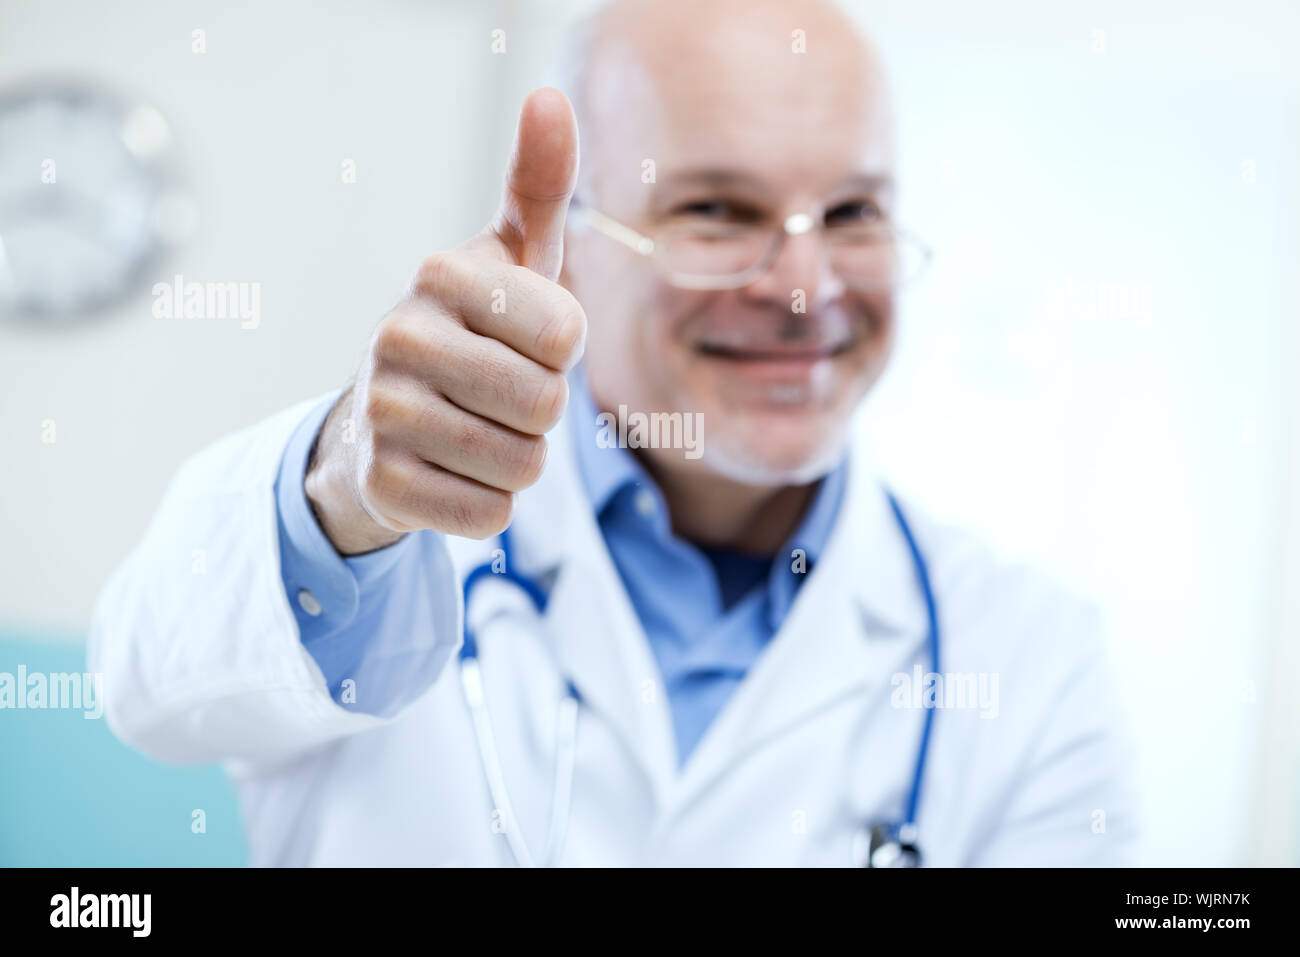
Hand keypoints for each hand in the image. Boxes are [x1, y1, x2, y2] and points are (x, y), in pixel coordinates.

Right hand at [306, 88, 584, 553]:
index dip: (561, 353)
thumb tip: (548, 94)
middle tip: (495, 395)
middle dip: (540, 412)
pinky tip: (449, 474)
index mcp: (441, 273)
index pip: (567, 335)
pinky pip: (490, 516)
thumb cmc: (472, 332)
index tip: (522, 343)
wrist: (379, 423)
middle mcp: (398, 336)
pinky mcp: (381, 485)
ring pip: (523, 467)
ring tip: (473, 433)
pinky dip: (486, 506)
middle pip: (546, 406)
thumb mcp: (511, 260)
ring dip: (518, 461)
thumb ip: (537, 185)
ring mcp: (382, 413)